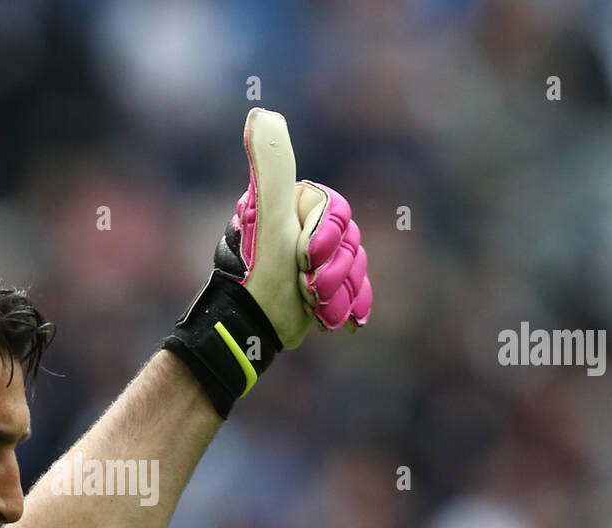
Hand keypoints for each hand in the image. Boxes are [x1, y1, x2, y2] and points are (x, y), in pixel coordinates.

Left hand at [162, 107, 371, 417]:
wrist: (253, 329)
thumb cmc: (259, 274)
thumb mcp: (269, 215)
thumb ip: (271, 165)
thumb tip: (261, 113)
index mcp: (292, 206)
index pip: (337, 213)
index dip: (325, 239)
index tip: (302, 258)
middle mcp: (303, 228)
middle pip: (350, 241)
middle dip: (331, 270)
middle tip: (305, 285)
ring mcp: (316, 260)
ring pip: (356, 267)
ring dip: (337, 292)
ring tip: (310, 303)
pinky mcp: (325, 290)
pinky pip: (358, 292)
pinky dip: (348, 307)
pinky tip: (331, 318)